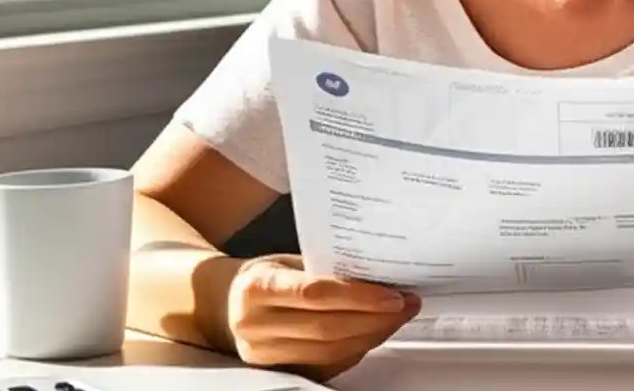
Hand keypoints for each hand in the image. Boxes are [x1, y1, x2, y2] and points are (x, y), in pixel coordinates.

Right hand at [227, 254, 421, 380]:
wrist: (227, 304)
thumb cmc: (267, 276)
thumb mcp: (287, 262)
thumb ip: (325, 270)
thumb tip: (381, 276)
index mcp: (257, 287)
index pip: (315, 294)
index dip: (358, 297)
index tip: (392, 295)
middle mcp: (255, 324)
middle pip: (327, 328)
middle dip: (374, 318)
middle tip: (406, 305)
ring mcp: (264, 353)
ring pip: (330, 351)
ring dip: (372, 335)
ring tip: (398, 318)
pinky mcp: (278, 371)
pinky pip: (328, 365)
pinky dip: (357, 349)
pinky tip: (376, 333)